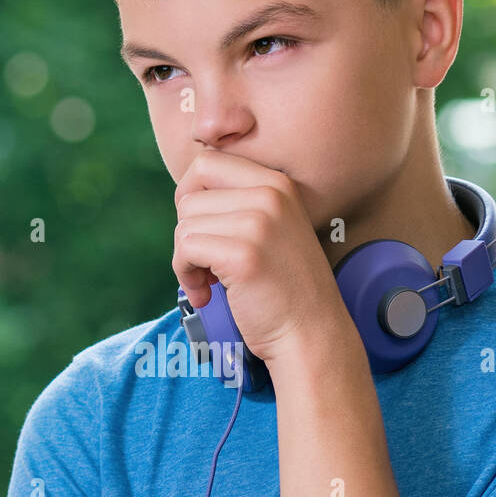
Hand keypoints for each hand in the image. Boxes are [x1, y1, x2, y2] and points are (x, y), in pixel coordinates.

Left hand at [172, 150, 347, 365]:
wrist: (311, 333)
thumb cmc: (283, 289)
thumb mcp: (271, 229)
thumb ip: (238, 205)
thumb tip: (184, 196)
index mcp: (276, 183)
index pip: (206, 164)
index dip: (190, 198)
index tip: (203, 231)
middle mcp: (270, 194)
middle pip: (189, 196)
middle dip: (187, 232)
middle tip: (205, 262)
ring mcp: (258, 223)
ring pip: (184, 224)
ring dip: (185, 259)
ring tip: (209, 282)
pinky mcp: (243, 255)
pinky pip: (186, 249)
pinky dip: (185, 276)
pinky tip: (206, 295)